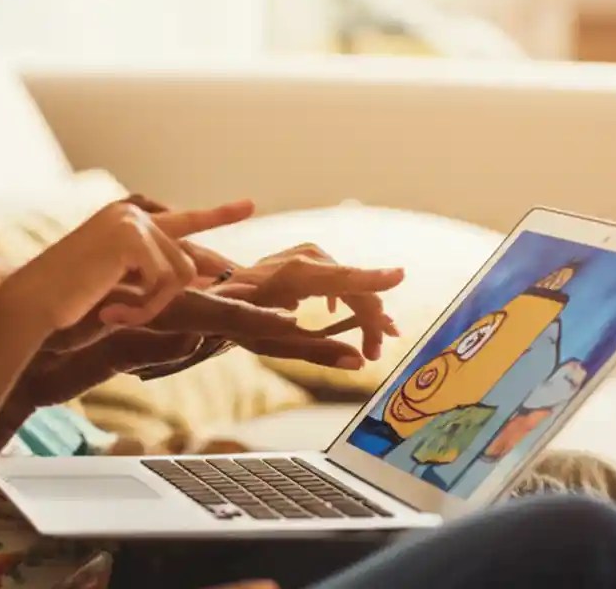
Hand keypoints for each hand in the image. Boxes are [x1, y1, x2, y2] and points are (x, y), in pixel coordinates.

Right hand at [0, 199, 255, 334]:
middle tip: (166, 302)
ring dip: (153, 305)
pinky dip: (144, 308)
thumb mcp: (119, 284)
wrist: (30, 304)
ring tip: (117, 313)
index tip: (247, 205)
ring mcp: (132, 219)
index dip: (216, 214)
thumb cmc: (67, 302)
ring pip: (180, 274)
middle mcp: (131, 211)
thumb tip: (211, 274)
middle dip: (176, 291)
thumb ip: (156, 274)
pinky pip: (166, 283)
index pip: (179, 218)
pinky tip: (112, 311)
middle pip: (187, 258)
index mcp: (124, 217)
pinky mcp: (131, 236)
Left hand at [216, 244, 403, 360]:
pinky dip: (349, 295)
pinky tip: (349, 315)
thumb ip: (318, 351)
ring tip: (374, 340)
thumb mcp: (275, 343)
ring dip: (363, 310)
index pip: (344, 277)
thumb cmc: (240, 320)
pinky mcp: (304, 255)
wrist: (215, 294)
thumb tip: (358, 363)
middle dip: (370, 320)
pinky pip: (337, 274)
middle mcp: (303, 258)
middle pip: (352, 286)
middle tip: (376, 352)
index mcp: (296, 276)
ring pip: (348, 280)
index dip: (372, 279)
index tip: (400, 276)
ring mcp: (304, 253)